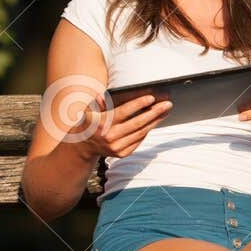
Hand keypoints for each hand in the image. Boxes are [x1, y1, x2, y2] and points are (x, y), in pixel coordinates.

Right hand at [55, 85, 173, 159]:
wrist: (83, 146)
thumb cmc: (89, 122)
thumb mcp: (89, 110)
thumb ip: (97, 103)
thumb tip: (103, 97)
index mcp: (102, 123)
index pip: (124, 112)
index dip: (138, 104)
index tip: (152, 98)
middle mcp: (110, 136)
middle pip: (137, 123)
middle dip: (154, 113)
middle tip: (167, 104)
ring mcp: (116, 147)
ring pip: (140, 132)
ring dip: (155, 122)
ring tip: (165, 112)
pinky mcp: (121, 153)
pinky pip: (138, 140)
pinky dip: (147, 130)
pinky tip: (154, 121)